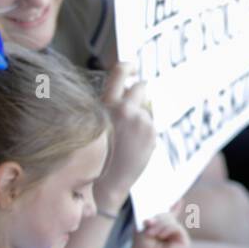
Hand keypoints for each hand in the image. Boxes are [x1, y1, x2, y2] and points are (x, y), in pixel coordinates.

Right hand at [95, 63, 156, 208]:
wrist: (106, 181)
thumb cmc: (97, 151)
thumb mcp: (96, 122)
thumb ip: (111, 104)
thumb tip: (130, 88)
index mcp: (107, 104)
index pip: (120, 72)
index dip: (128, 67)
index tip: (132, 68)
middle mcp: (126, 109)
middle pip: (141, 87)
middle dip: (140, 91)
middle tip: (134, 103)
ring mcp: (142, 121)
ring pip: (147, 108)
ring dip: (141, 115)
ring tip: (127, 136)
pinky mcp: (152, 133)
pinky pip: (151, 124)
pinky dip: (146, 130)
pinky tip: (134, 145)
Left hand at [132, 211, 189, 247]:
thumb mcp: (143, 229)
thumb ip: (154, 216)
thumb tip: (166, 206)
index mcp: (163, 231)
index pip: (171, 215)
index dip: (174, 207)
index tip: (178, 199)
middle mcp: (172, 234)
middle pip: (168, 215)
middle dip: (157, 217)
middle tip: (147, 223)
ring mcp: (179, 238)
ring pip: (172, 220)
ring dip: (159, 225)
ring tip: (150, 234)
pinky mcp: (184, 243)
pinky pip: (177, 227)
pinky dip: (167, 230)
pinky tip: (160, 236)